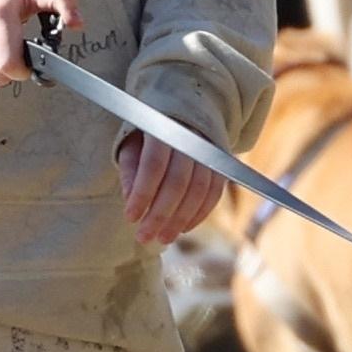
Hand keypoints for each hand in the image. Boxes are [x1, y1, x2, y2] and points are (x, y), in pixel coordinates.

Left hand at [116, 130, 221, 244]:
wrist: (185, 114)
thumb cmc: (151, 134)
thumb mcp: (132, 143)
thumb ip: (130, 168)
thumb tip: (129, 197)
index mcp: (163, 128)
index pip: (154, 165)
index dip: (142, 194)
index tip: (130, 217)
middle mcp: (190, 138)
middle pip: (177, 182)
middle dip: (160, 215)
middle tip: (144, 237)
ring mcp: (210, 150)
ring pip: (198, 191)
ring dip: (180, 219)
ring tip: (163, 237)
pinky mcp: (222, 163)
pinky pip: (214, 193)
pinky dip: (199, 214)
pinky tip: (183, 228)